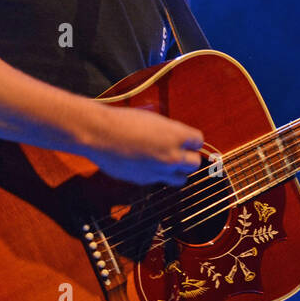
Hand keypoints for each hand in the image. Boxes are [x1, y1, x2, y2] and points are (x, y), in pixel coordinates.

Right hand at [82, 102, 204, 186]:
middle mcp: (172, 155)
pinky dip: (157, 175)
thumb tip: (176, 138)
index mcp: (176, 135)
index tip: (186, 140)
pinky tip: (146, 164)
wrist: (100, 134)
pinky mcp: (145, 180)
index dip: (191, 140)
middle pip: (194, 163)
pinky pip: (159, 181)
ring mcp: (159, 170)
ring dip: (177, 171)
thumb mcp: (153, 119)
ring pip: (181, 179)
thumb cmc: (123, 121)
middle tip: (178, 152)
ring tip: (166, 162)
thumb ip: (169, 131)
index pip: (199, 141)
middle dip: (188, 157)